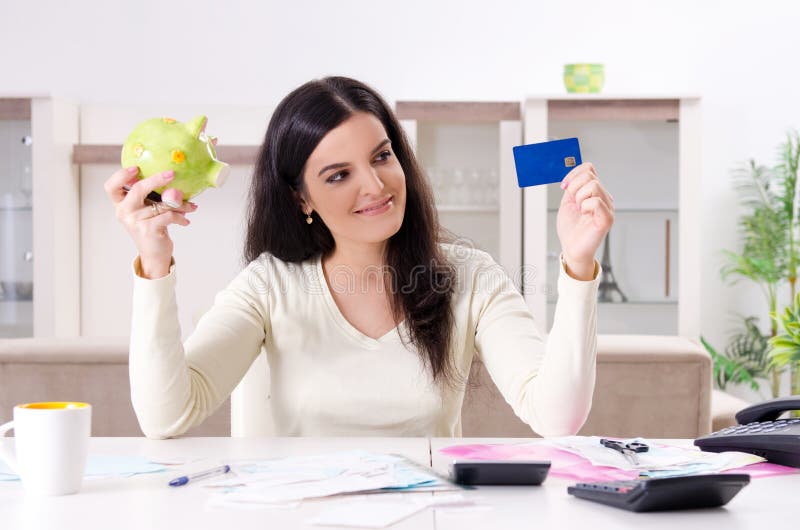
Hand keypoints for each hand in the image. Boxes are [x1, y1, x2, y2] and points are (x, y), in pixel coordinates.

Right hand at [104, 167, 197, 278]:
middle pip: (137, 189)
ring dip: (180, 204)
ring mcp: (135, 221)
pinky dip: (180, 217)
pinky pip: (169, 216)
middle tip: (171, 174)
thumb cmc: (151, 228)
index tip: (135, 168)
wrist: (154, 255)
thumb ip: (150, 196)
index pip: (111, 187)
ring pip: (161, 204)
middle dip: (156, 179)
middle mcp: (124, 212)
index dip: (120, 175)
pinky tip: (186, 220)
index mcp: (121, 204)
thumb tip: (172, 179)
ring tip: (191, 206)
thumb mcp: (146, 211)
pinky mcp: (148, 230)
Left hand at [556, 162, 613, 279]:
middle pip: (590, 175)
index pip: (589, 168)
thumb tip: (572, 173)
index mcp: (595, 192)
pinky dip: (585, 206)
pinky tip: (584, 215)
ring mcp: (607, 207)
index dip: (573, 174)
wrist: (571, 248)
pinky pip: (596, 201)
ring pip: (594, 185)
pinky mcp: (607, 219)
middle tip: (573, 203)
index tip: (564, 187)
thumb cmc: (571, 228)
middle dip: (574, 187)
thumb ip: (571, 187)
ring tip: (580, 210)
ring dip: (579, 197)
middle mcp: (604, 197)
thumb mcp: (567, 202)